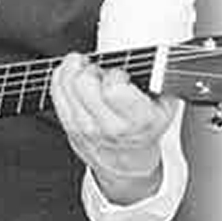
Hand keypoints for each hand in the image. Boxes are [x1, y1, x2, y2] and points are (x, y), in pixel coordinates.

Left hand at [50, 52, 177, 202]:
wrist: (126, 160)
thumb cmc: (144, 129)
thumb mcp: (165, 106)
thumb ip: (160, 82)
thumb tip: (151, 59)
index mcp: (137, 121)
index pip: (113, 89)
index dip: (116, 75)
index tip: (121, 76)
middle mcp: (108, 126)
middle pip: (84, 82)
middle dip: (94, 69)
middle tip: (103, 73)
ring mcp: (84, 127)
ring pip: (67, 83)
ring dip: (77, 69)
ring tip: (90, 73)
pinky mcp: (68, 125)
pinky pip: (56, 90)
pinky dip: (63, 75)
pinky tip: (74, 74)